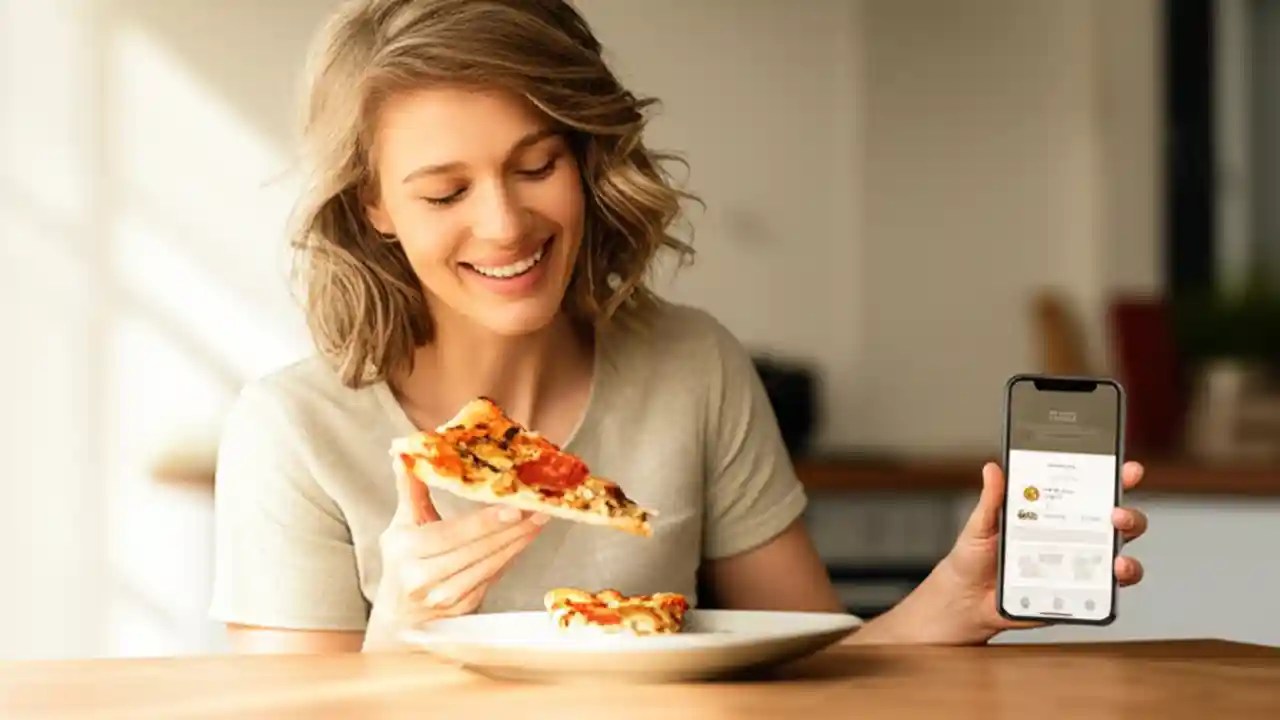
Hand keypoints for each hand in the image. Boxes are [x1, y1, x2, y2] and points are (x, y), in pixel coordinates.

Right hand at [364, 460, 547, 649]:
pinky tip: (526, 538)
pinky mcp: (465, 607)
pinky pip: (494, 577)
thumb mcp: (401, 523)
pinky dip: (511, 556)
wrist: (399, 613)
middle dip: (512, 529)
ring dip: (518, 542)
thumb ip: (410, 487)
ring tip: (539, 520)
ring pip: (490, 566)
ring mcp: (446, 597)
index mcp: (406, 551)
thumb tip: (404, 450)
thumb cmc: (401, 559)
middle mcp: (425, 578)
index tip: (513, 509)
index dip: (485, 523)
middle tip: (539, 508)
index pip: (452, 535)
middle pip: (477, 551)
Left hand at [930, 461, 1148, 643]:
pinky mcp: (1075, 594)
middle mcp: (1072, 536)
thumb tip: (993, 469)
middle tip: (1116, 514)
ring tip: (1117, 559)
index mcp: (1052, 513)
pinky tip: (1103, 583)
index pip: (1089, 491)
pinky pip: (1105, 591)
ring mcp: (1077, 565)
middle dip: (1128, 516)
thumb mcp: (980, 525)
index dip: (1114, 478)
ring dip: (1128, 558)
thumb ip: (991, 500)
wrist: (966, 600)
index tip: (1128, 469)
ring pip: (1118, 557)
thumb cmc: (974, 558)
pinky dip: (1112, 588)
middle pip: (1115, 523)